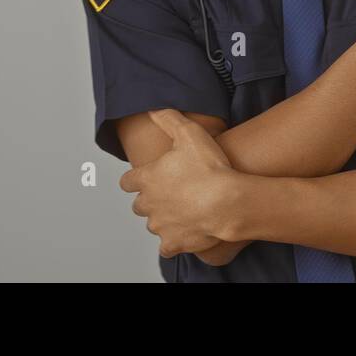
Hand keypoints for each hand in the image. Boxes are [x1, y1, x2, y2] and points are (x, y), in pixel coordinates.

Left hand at [119, 109, 239, 258]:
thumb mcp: (189, 133)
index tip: (148, 178)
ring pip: (154, 224)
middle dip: (152, 199)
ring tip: (185, 209)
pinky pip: (166, 246)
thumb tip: (152, 109)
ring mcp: (160, 225)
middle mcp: (148, 204)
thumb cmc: (210, 167)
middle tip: (173, 192)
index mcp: (147, 179)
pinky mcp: (173, 242)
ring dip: (164, 218)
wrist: (228, 201)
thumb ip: (168, 119)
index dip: (137, 179)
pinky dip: (174, 240)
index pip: (128, 181)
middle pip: (139, 205)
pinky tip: (187, 230)